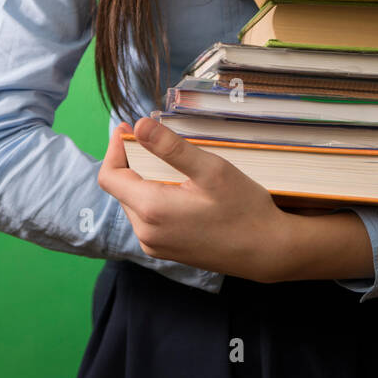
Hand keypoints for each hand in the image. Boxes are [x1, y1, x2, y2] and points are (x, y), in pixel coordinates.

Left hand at [98, 117, 296, 283]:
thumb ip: (171, 148)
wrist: (267, 251)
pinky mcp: (166, 251)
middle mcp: (146, 233)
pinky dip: (155, 198)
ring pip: (134, 203)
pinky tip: (181, 189)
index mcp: (151, 210)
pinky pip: (148, 219)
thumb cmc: (244, 209)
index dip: (115, 148)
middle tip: (154, 138)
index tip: (128, 128)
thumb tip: (138, 125)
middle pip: (122, 189)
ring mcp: (155, 246)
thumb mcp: (211, 170)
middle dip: (132, 161)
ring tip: (172, 164)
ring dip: (144, 180)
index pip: (110, 176)